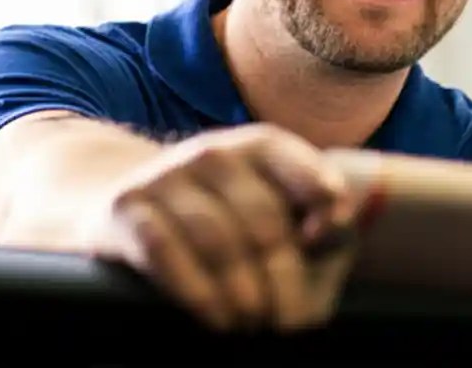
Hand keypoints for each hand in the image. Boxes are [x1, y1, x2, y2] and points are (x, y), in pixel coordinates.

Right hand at [84, 124, 360, 331]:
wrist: (131, 205)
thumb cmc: (230, 218)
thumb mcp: (280, 209)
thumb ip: (325, 218)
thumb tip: (342, 222)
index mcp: (263, 146)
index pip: (307, 171)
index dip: (324, 203)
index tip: (323, 240)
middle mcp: (215, 152)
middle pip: (264, 219)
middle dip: (283, 277)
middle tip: (290, 322)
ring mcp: (167, 176)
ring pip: (218, 240)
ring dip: (243, 292)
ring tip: (254, 324)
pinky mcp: (128, 207)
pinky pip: (166, 253)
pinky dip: (198, 293)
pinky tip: (218, 319)